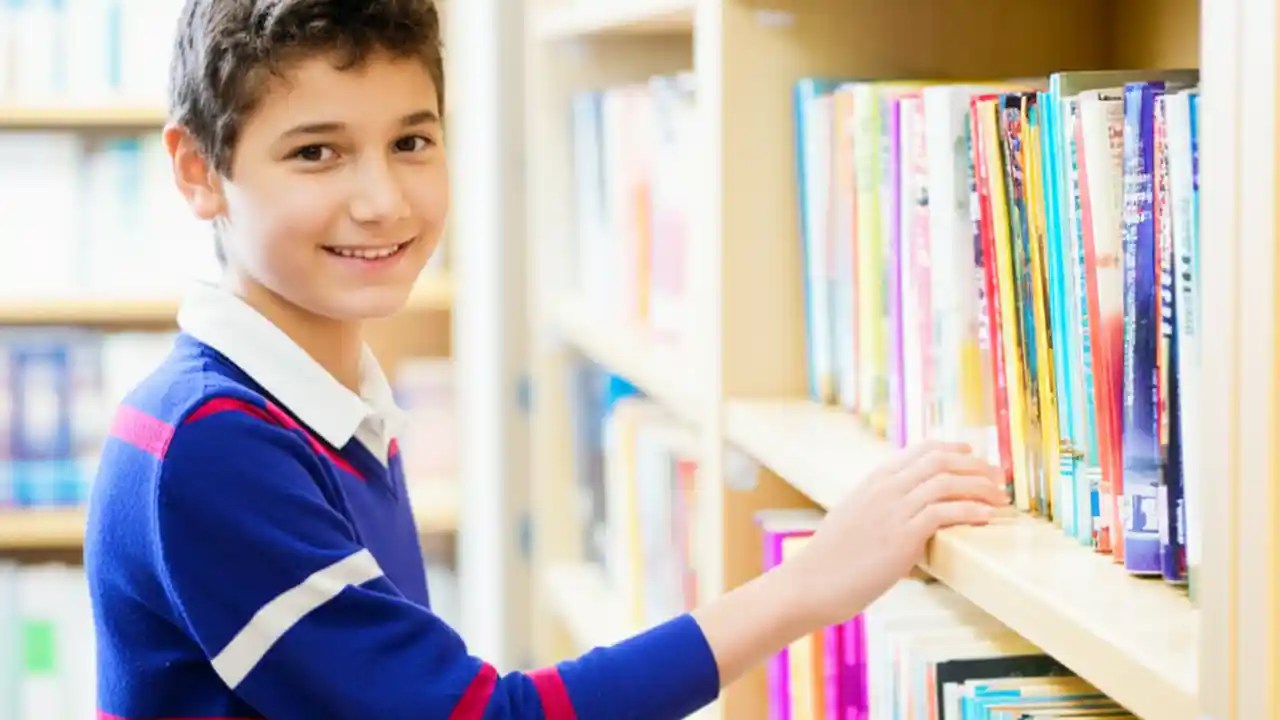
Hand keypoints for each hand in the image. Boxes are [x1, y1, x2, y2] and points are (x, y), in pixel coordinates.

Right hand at [782, 441, 1007, 627]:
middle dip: (976, 465)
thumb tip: (909, 514)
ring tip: (999, 499)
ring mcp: (893, 510)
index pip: (922, 450)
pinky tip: (985, 517)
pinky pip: (945, 512)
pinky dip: (971, 510)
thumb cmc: (833, 558)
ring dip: (980, 487)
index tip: (975, 457)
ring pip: (947, 481)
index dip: (955, 450)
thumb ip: (881, 507)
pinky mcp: (902, 536)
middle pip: (941, 460)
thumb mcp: (855, 517)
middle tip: (998, 478)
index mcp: (874, 480)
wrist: (812, 582)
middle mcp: (885, 488)